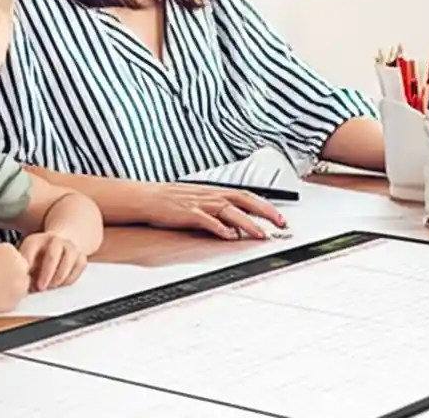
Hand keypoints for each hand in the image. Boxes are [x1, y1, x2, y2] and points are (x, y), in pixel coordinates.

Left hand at [18, 232, 86, 291]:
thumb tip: (21, 285)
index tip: (25, 279)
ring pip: (69, 260)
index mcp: (36, 240)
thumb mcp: (26, 259)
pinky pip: (79, 267)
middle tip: (41, 287)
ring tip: (52, 286)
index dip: (28, 265)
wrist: (59, 245)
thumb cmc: (38, 257)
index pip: (31, 249)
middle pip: (53, 254)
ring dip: (59, 277)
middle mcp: (55, 240)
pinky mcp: (81, 256)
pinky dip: (70, 278)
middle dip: (47, 273)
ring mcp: (70, 246)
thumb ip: (23, 269)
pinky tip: (61, 284)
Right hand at [141, 183, 286, 239]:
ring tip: (260, 234)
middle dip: (265, 212)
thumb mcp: (201, 201)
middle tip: (280, 224)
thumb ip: (219, 211)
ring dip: (247, 223)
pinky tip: (230, 236)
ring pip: (230, 211)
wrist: (148, 197)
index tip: (280, 217)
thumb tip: (236, 225)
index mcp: (216, 192)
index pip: (248, 196)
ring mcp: (201, 204)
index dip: (266, 206)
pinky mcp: (188, 213)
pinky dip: (220, 228)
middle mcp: (212, 195)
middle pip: (245, 200)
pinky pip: (207, 221)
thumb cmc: (173, 200)